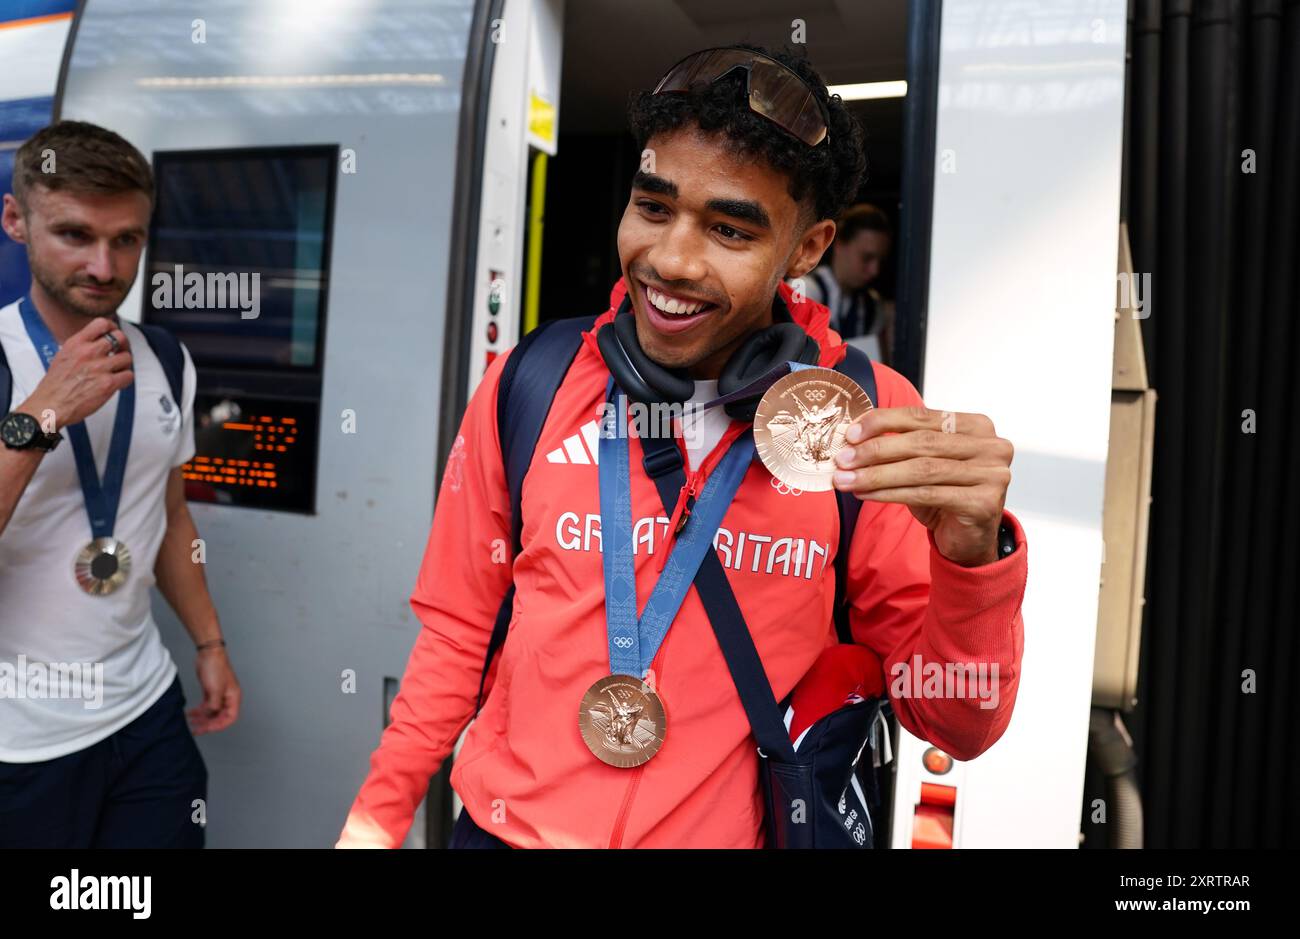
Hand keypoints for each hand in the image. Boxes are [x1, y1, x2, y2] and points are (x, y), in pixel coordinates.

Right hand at [18, 316, 132, 429]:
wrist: (50, 405)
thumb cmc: (55, 385)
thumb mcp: (64, 355)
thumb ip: (81, 346)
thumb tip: (98, 341)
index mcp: (76, 343)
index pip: (101, 323)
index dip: (112, 327)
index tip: (114, 334)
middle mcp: (88, 353)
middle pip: (120, 337)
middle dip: (123, 345)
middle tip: (121, 352)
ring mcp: (99, 368)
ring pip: (127, 357)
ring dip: (124, 364)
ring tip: (117, 370)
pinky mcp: (108, 384)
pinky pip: (128, 375)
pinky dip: (125, 379)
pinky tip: (117, 382)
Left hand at [188, 645, 240, 733]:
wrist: (209, 654)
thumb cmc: (216, 668)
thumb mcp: (215, 689)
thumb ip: (214, 705)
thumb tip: (210, 715)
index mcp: (233, 698)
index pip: (230, 718)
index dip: (220, 725)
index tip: (208, 728)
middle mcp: (227, 698)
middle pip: (220, 717)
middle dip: (208, 724)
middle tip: (197, 729)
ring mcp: (219, 695)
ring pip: (212, 712)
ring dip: (202, 718)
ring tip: (191, 723)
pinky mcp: (210, 692)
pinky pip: (205, 706)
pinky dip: (198, 711)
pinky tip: (190, 713)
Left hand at [832, 406, 1013, 566]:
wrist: (969, 540)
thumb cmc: (944, 496)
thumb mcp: (922, 464)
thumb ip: (899, 446)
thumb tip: (852, 440)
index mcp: (976, 426)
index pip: (921, 416)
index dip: (882, 422)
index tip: (850, 434)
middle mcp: (991, 446)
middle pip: (921, 442)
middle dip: (875, 451)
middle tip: (842, 459)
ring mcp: (993, 474)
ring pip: (921, 469)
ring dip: (877, 475)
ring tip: (847, 480)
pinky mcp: (984, 502)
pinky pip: (926, 494)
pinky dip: (890, 493)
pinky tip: (866, 494)